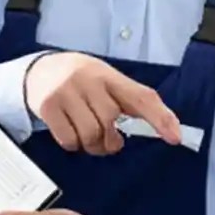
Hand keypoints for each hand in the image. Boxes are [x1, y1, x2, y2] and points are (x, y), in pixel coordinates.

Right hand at [26, 51, 180, 154]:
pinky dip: (73, 144)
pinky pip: (69, 140)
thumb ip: (128, 100)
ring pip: (90, 135)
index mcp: (109, 75)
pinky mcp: (47, 106)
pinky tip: (71, 133)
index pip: (141, 96)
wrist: (40, 69)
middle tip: (108, 139)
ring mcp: (66, 92)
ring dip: (93, 146)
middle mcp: (88, 80)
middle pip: (110, 122)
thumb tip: (164, 127)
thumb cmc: (81, 80)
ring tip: (90, 138)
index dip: (161, 118)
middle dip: (111, 140)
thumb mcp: (106, 80)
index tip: (175, 138)